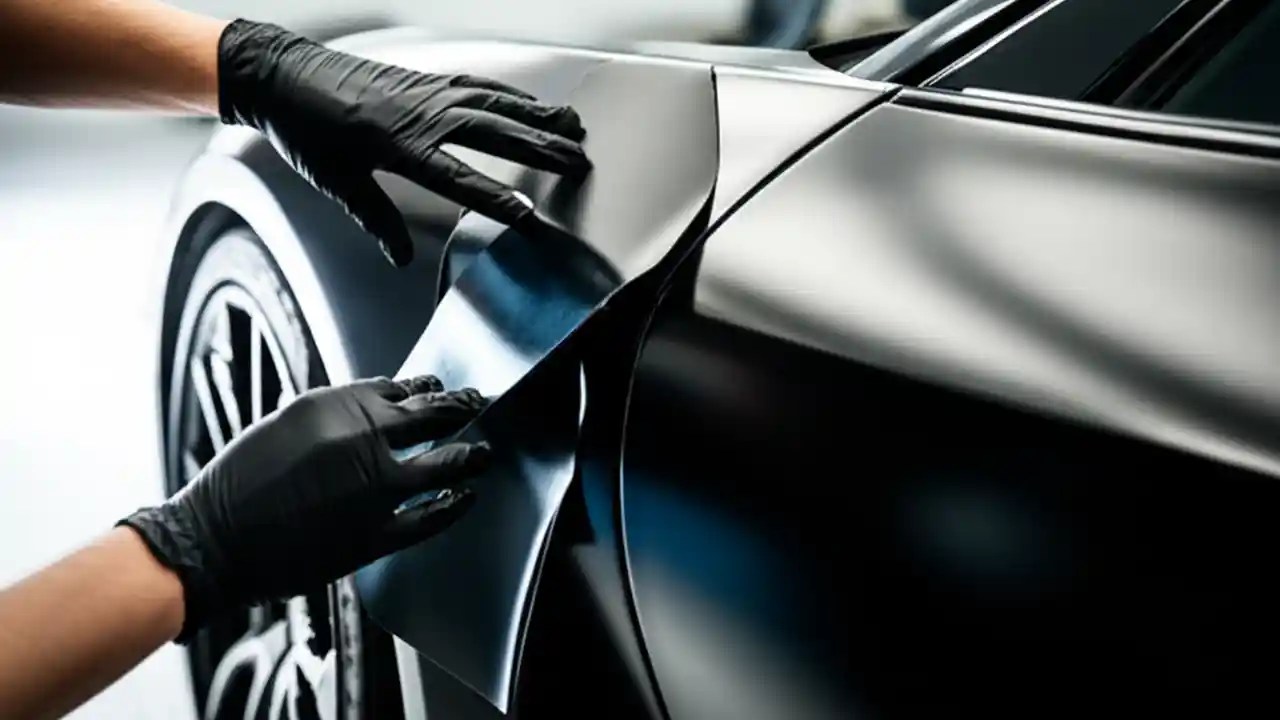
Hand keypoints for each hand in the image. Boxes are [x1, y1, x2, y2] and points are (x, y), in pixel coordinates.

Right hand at [119, 375, 489, 641]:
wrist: (214, 542)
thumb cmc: (238, 485)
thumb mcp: (283, 425)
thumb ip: (332, 416)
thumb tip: (372, 409)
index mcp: (334, 406)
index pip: (400, 388)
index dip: (427, 390)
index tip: (440, 390)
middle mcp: (361, 439)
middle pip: (433, 415)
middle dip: (462, 408)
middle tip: (478, 406)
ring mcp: (375, 488)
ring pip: (446, 462)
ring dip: (472, 454)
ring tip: (484, 452)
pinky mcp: (377, 533)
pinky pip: (433, 515)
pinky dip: (456, 504)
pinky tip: (466, 497)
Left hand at [216, 19, 590, 265]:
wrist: (283, 75)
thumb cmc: (306, 130)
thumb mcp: (336, 183)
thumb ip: (375, 219)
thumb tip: (401, 258)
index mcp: (398, 146)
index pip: (459, 178)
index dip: (497, 199)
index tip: (531, 215)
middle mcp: (422, 114)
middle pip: (494, 132)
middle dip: (541, 148)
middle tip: (579, 163)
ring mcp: (428, 92)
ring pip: (495, 103)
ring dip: (538, 116)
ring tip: (575, 128)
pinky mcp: (427, 80)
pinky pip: (479, 86)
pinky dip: (511, 95)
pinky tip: (532, 105)